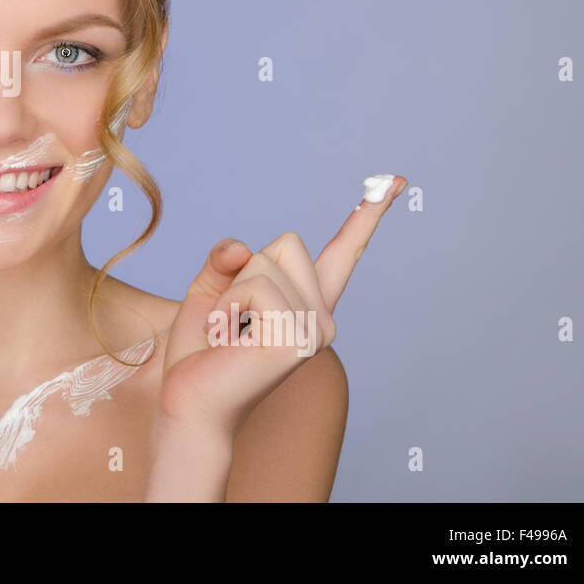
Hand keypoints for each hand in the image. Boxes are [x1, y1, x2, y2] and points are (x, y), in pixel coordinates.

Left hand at [156, 175, 406, 442]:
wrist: (187, 403)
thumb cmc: (200, 354)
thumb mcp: (210, 290)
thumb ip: (228, 259)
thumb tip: (241, 248)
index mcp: (305, 304)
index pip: (342, 253)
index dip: (368, 215)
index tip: (396, 181)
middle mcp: (321, 318)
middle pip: (287, 243)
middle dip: (244, 271)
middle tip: (232, 320)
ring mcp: (316, 330)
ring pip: (265, 262)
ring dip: (230, 294)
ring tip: (227, 335)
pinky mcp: (299, 338)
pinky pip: (254, 285)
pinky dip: (227, 306)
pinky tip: (227, 340)